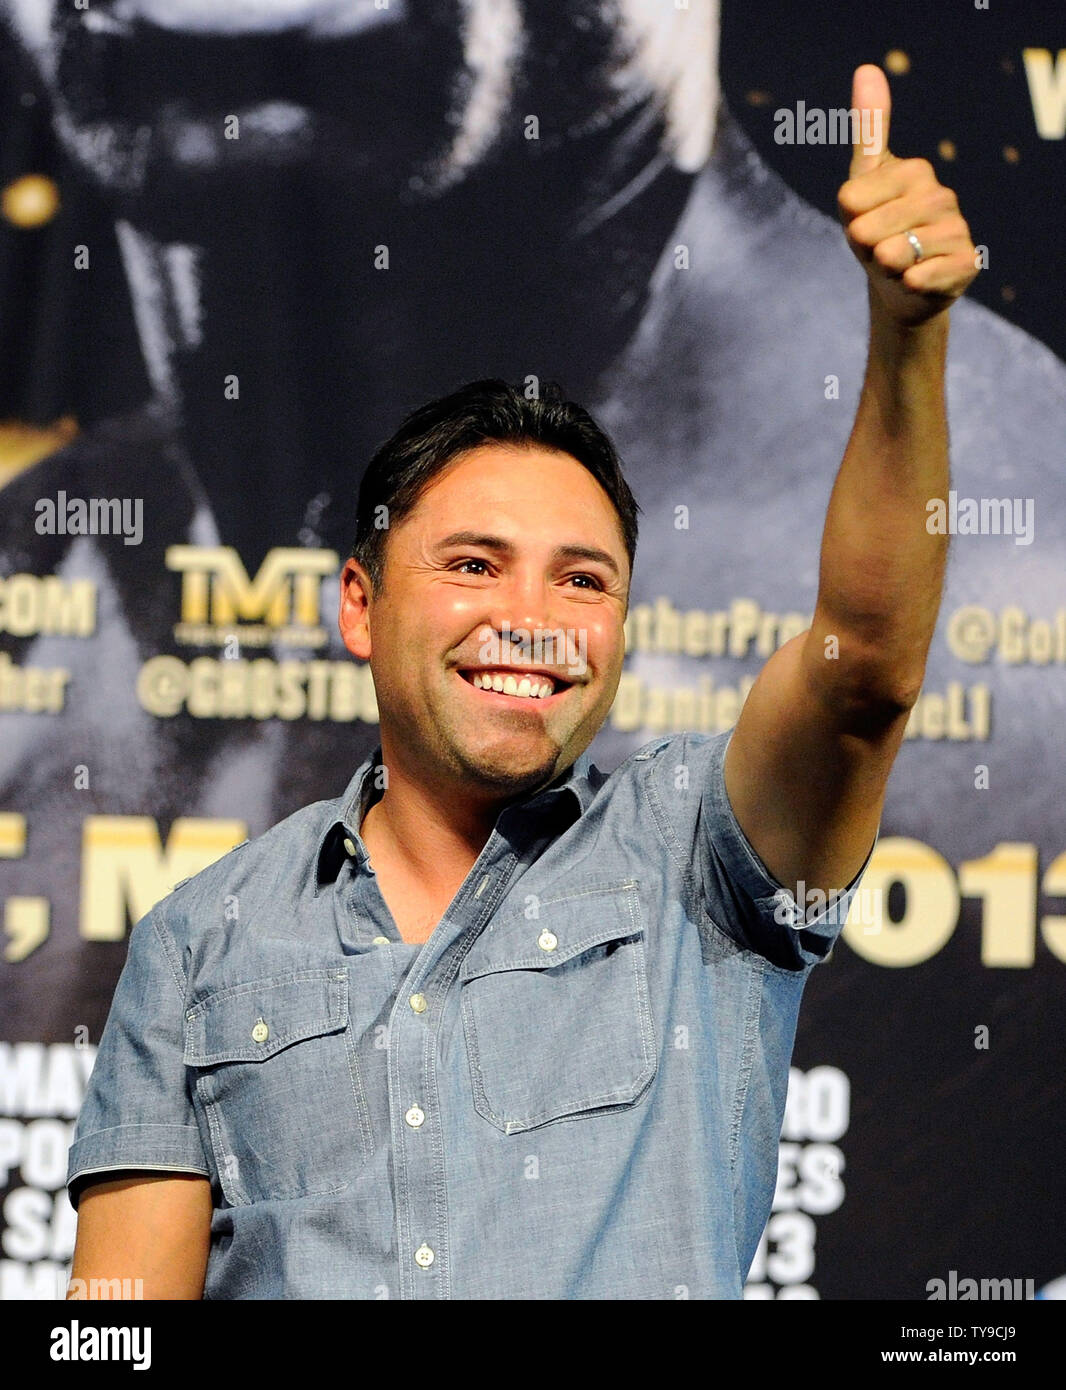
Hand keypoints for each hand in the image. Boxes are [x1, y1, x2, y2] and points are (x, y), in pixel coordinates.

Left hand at [838, 65, 977, 326]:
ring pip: (899, 252)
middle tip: (876, 249)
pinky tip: (914, 280)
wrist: (900, 287)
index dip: (849, 219)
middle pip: (871, 228)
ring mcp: (957, 230)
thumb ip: (867, 133)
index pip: (853, 198)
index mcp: (913, 171)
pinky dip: (912, 283)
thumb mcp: (862, 185)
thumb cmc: (877, 232)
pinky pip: (925, 276)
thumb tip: (867, 68)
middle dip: (865, 246)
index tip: (862, 222)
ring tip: (895, 264)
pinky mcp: (966, 264)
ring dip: (887, 265)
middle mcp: (940, 196)